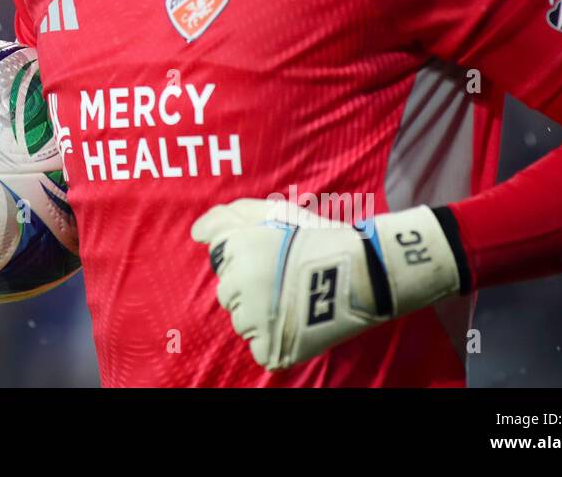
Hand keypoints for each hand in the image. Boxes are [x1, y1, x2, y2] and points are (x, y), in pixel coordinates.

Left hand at [191, 199, 461, 370]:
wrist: (364, 270)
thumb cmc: (317, 237)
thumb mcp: (273, 212)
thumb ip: (228, 217)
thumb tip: (197, 233)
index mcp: (235, 249)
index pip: (221, 260)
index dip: (249, 257)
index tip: (274, 256)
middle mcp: (238, 283)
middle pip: (229, 294)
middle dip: (252, 288)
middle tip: (287, 279)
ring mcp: (253, 317)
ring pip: (242, 322)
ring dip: (262, 315)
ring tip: (296, 299)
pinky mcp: (270, 346)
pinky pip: (258, 349)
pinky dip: (273, 342)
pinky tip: (296, 322)